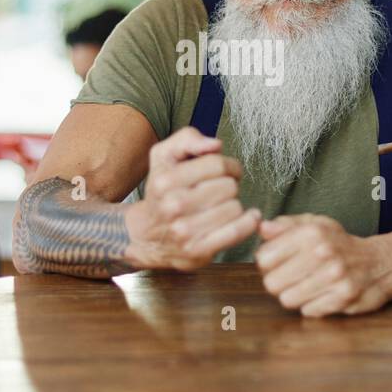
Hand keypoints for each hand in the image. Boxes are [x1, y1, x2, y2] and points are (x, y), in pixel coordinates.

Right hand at [124, 126, 260, 270]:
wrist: (144, 235)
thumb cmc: (162, 192)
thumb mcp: (163, 156)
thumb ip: (187, 139)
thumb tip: (215, 145)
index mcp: (166, 180)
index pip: (217, 164)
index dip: (229, 165)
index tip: (228, 171)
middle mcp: (173, 206)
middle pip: (228, 186)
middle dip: (230, 186)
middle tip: (222, 191)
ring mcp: (185, 231)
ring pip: (235, 208)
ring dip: (235, 205)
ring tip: (223, 206)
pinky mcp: (198, 251)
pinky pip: (236, 232)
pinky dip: (248, 223)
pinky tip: (246, 218)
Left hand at [255, 214, 391, 316]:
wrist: (381, 262)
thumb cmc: (340, 244)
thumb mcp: (316, 224)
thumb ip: (286, 225)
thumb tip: (261, 228)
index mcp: (311, 232)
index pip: (264, 258)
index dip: (266, 264)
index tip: (276, 263)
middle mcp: (323, 252)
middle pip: (272, 283)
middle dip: (278, 282)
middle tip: (289, 278)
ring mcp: (334, 277)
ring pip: (288, 299)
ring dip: (293, 295)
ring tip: (305, 287)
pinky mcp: (344, 298)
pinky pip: (308, 311)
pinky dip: (311, 306)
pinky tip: (321, 295)